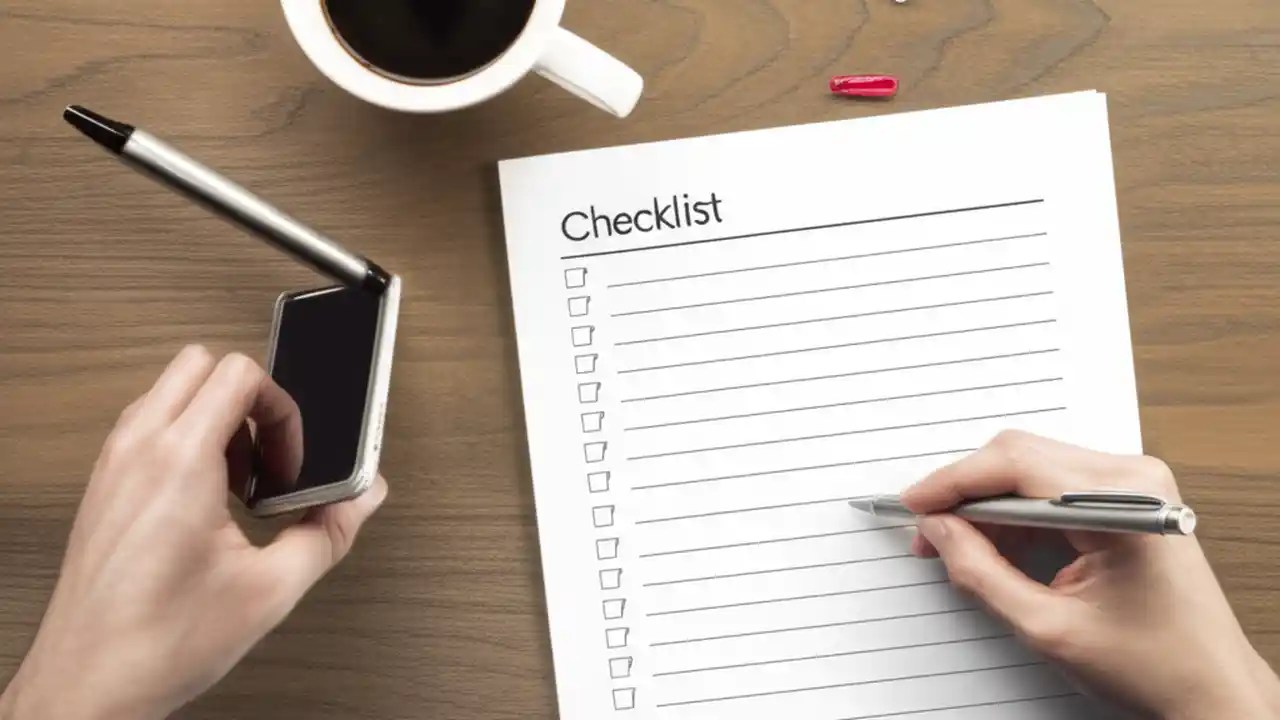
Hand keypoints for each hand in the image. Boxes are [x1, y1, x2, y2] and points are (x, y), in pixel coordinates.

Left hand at [0, 346, 386, 719]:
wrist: (88, 686)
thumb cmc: (160, 642)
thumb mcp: (270, 590)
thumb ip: (329, 533)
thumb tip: (364, 497)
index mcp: (180, 462)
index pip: (237, 373)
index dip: (282, 408)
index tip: (291, 460)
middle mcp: (138, 450)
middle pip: (199, 364)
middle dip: (248, 399)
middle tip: (270, 454)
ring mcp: (113, 465)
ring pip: (169, 391)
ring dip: (214, 418)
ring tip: (240, 481)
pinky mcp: (102, 486)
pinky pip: (146, 427)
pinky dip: (184, 440)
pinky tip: (207, 500)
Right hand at [902, 431, 1279, 719]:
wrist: (1211, 687)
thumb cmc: (1156, 664)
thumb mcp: (1049, 627)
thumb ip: (982, 573)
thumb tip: (938, 532)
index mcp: (1123, 501)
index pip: (1015, 464)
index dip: (953, 481)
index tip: (915, 504)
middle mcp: (1133, 479)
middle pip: (1020, 457)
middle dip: (967, 494)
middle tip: (930, 533)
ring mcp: (1133, 484)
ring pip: (1030, 469)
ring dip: (989, 506)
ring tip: (962, 549)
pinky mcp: (1126, 498)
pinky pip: (1051, 487)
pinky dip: (1016, 514)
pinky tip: (998, 547)